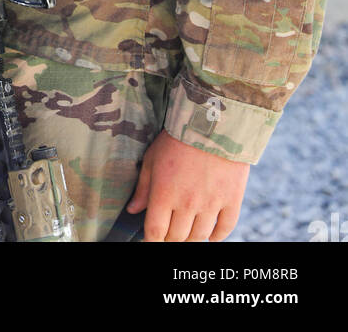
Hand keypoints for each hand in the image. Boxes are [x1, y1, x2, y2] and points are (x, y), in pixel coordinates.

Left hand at [125, 130, 249, 240]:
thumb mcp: (153, 157)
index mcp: (164, 193)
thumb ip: (143, 187)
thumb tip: (133, 210)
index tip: (150, 239)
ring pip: (199, 237)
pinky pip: (224, 229)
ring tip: (186, 233)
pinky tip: (209, 234)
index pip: (155, 232)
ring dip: (190, 239)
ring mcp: (211, 204)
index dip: (151, 241)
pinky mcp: (232, 200)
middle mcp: (187, 204)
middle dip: (169, 239)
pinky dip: (216, 236)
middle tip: (168, 233)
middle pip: (176, 237)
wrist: (213, 122)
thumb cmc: (177, 138)